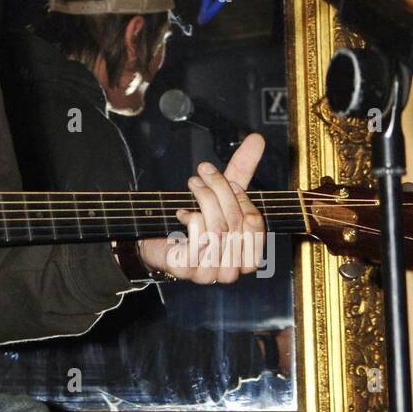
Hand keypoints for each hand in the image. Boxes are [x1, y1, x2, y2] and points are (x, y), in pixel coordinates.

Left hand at [139, 132, 266, 283]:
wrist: (155, 240)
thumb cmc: (194, 219)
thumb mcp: (220, 194)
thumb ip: (242, 169)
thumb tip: (257, 138)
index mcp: (248, 255)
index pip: (255, 221)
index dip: (240, 196)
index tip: (225, 178)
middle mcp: (233, 270)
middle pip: (235, 223)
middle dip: (218, 191)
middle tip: (202, 173)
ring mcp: (211, 273)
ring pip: (217, 230)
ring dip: (203, 200)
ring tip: (192, 185)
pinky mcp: (188, 270)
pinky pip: (197, 241)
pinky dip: (190, 219)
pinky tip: (181, 213)